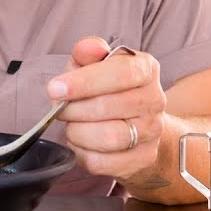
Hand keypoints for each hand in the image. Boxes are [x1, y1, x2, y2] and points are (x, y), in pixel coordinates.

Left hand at [48, 36, 166, 180]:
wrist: (137, 123)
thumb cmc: (109, 89)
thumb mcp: (95, 64)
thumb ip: (88, 51)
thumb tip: (89, 48)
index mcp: (146, 69)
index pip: (120, 73)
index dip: (84, 82)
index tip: (55, 88)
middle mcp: (155, 99)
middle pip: (108, 106)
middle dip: (74, 109)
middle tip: (61, 109)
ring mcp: (153, 131)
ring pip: (108, 137)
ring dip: (78, 132)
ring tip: (72, 126)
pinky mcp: (144, 158)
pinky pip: (103, 162)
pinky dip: (83, 153)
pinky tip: (83, 143)